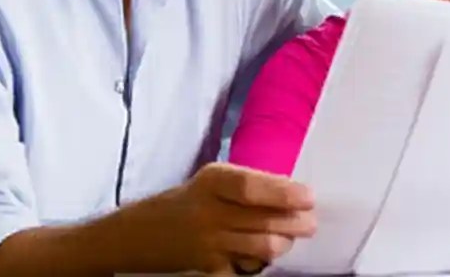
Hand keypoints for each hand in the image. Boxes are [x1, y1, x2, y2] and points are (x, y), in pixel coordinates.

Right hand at [147, 162, 316, 273]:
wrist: (139, 234)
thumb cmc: (187, 201)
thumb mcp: (211, 181)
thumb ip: (247, 185)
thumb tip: (291, 192)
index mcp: (212, 181)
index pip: (251, 188)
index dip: (283, 194)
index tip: (308, 198)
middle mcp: (208, 211)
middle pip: (262, 220)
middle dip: (294, 223)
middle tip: (310, 222)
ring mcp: (208, 243)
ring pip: (261, 247)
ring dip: (283, 243)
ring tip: (289, 237)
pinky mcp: (207, 268)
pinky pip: (246, 267)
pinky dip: (260, 262)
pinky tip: (263, 255)